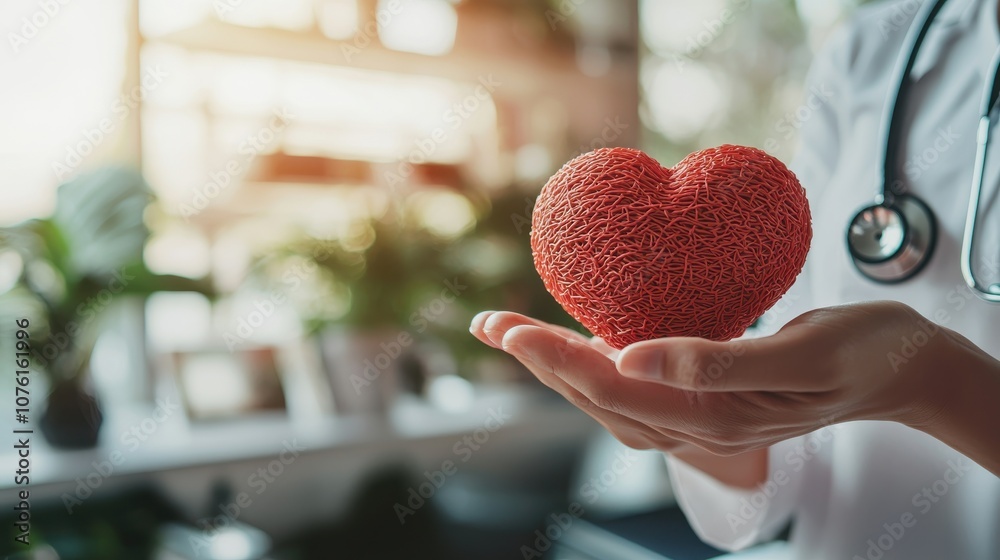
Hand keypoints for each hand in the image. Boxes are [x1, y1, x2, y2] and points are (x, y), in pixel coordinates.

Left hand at [470, 302, 954, 458]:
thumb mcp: (804, 354)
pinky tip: (579, 341)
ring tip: (511, 333)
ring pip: (611, 393)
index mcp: (717, 418)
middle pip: (599, 395)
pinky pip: (636, 383)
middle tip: (488, 324)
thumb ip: (718, 364)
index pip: (616, 390)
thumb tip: (632, 356)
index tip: (510, 330)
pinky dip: (596, 360)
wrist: (906, 367)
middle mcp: (700, 423)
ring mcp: (703, 414)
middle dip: (538, 360)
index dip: (558, 360)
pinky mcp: (708, 395)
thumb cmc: (866, 353)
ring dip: (557, 363)